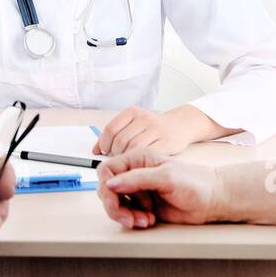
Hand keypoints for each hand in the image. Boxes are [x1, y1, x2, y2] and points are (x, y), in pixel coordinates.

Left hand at [92, 105, 214, 155]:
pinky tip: (139, 164)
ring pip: (133, 148)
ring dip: (127, 159)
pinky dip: (139, 162)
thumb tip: (95, 150)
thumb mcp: (133, 125)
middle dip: (115, 154)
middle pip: (120, 140)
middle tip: (117, 159)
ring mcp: (156, 130)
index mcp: (133, 112)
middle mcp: (144, 118)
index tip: (105, 151)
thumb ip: (115, 135)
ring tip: (128, 162)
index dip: (104, 144)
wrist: (180, 125)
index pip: (111, 129)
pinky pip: (147, 155)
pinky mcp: (166, 142)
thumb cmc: (152, 129)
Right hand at [96, 148, 223, 228]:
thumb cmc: (195, 183)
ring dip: (125, 215)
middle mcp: (135, 172)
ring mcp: (138, 189)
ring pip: (115, 203)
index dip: (105, 186)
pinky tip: (149, 219)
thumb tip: (111, 183)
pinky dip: (133, 219)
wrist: (211, 200)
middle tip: (129, 219)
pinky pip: (126, 213)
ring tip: (144, 220)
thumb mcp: (166, 177)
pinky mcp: (142, 204)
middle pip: (107, 189)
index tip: (113, 200)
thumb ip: (137, 179)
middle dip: (115, 206)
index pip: (107, 169)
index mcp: (138, 158)